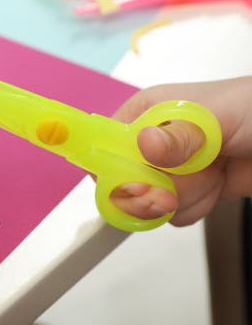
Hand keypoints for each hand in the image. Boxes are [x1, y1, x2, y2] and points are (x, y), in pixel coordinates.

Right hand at [111, 77, 251, 225]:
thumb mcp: (219, 116)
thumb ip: (181, 134)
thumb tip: (146, 142)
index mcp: (148, 111)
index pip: (105, 143)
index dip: (113, 167)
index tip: (135, 182)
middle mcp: (153, 141)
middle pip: (122, 180)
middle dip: (151, 191)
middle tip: (171, 192)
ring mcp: (172, 168)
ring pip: (148, 201)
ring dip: (184, 197)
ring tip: (212, 175)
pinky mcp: (190, 191)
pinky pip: (172, 213)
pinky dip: (196, 207)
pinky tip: (217, 187)